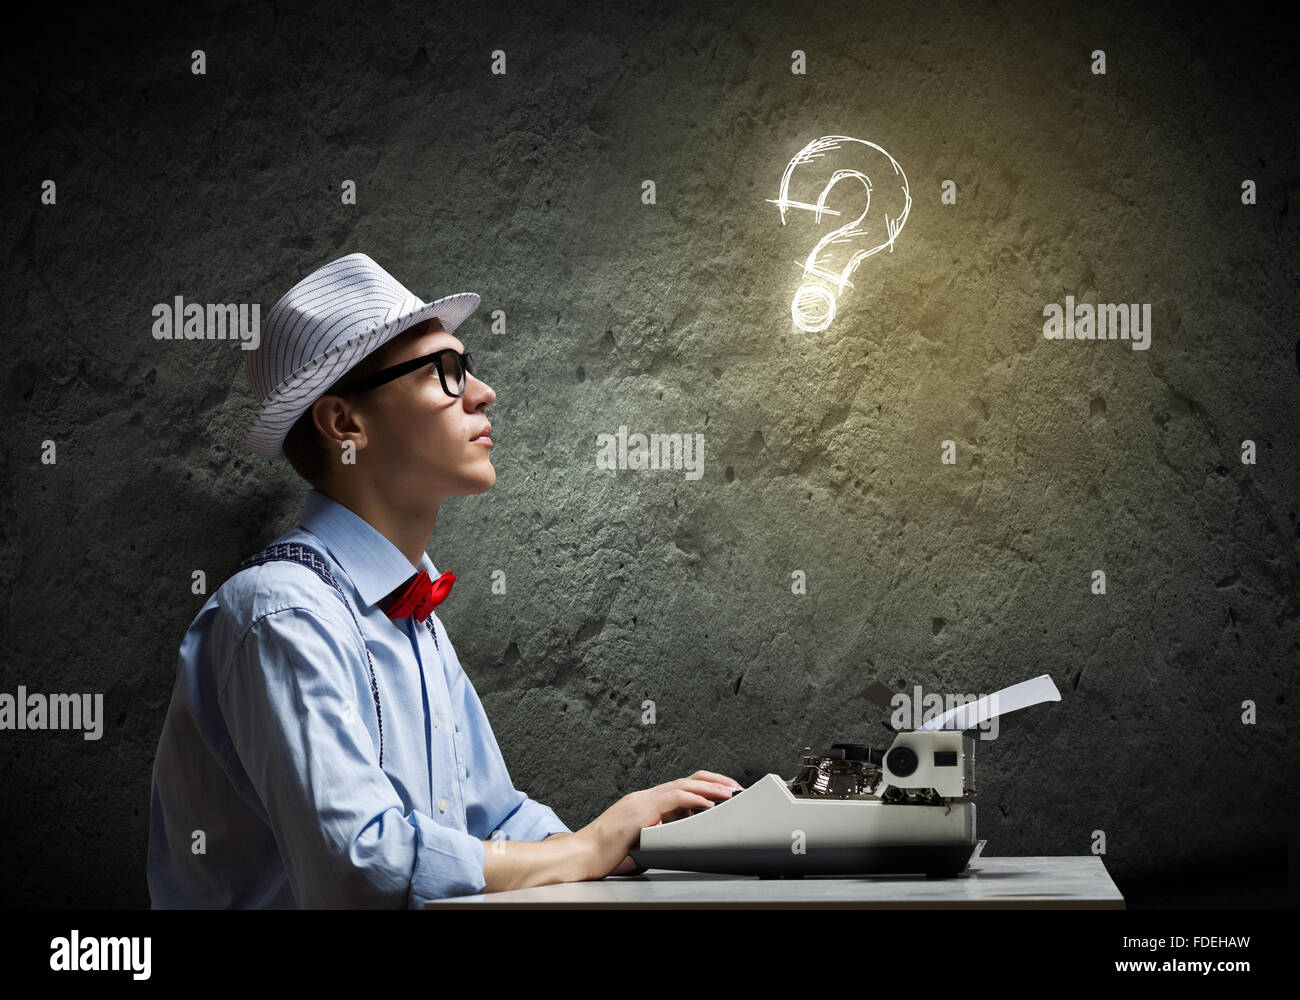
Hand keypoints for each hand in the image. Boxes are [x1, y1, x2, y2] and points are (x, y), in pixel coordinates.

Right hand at [572, 770, 743, 880]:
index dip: (705, 787)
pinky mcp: (640, 810)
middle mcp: (645, 797)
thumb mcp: (640, 842)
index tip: (724, 794)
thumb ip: (659, 835)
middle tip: (735, 789)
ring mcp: (642, 801)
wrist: (581, 855)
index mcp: (646, 803)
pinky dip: (695, 799)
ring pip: (684, 784)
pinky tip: (710, 805)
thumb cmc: (606, 855)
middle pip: (687, 779)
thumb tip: (680, 838)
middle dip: (715, 782)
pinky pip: (674, 798)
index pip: (681, 786)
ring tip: (730, 794)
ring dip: (711, 788)